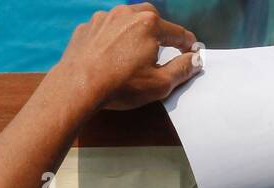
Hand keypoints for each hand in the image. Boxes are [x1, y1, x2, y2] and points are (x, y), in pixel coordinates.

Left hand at [54, 4, 199, 111]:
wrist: (78, 86)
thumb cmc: (120, 86)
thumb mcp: (160, 84)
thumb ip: (182, 70)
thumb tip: (195, 60)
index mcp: (149, 24)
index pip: (178, 32)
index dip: (188, 44)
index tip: (192, 51)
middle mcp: (127, 14)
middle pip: (152, 18)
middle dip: (161, 32)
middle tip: (164, 49)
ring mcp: (104, 18)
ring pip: (127, 20)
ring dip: (135, 32)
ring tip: (135, 53)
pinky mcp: (87, 27)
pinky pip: (107, 29)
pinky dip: (113, 38)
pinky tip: (112, 56)